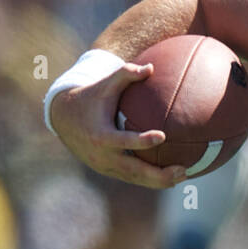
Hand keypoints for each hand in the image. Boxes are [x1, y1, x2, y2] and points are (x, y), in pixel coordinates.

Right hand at [49, 61, 186, 189]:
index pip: (124, 140)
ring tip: (182, 176)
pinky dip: (150, 179)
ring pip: (135, 178)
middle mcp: (103, 156)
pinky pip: (131, 178)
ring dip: (159, 181)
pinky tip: (170, 178)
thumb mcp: (105, 84)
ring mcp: (105, 166)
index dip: (142, 140)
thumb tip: (151, 67)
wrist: (64, 118)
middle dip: (159, 175)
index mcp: (101, 135)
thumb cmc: (91, 97)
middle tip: (183, 170)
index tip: (162, 136)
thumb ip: (126, 74)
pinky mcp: (108, 171)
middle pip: (134, 170)